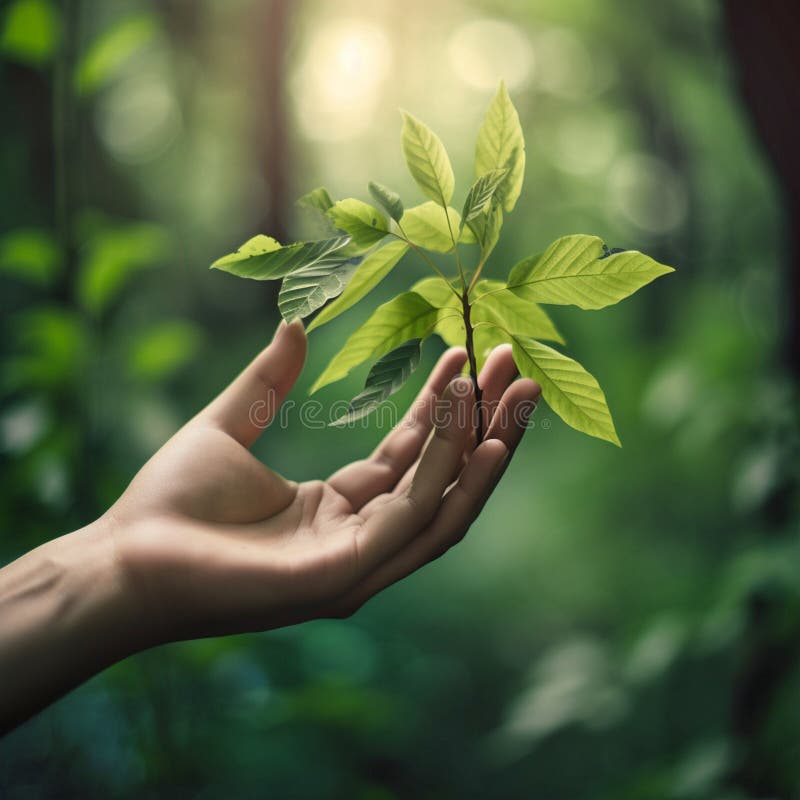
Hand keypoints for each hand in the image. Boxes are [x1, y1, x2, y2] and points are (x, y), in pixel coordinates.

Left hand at [110, 320, 539, 643]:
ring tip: (518, 393)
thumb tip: (293, 325)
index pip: (411, 455)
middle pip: (443, 479)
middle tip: (520, 368)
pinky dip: (454, 476)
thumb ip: (268, 382)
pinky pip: (415, 517)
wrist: (122, 558)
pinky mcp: (346, 575)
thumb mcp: (227, 427)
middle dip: (486, 425)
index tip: (469, 355)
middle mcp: (359, 539)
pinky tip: (483, 433)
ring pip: (444, 502)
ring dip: (487, 449)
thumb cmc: (169, 504)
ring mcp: (358, 563)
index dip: (444, 408)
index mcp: (337, 509)